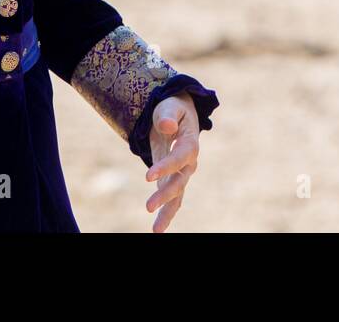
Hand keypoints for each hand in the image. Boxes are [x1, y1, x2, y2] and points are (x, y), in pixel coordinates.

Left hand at [144, 91, 199, 232]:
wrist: (177, 114)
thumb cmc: (172, 108)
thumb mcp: (169, 106)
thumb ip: (167, 116)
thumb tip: (166, 126)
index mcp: (190, 143)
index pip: (180, 158)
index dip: (165, 167)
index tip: (148, 176)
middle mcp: (189, 162)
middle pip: (179, 181)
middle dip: (164, 195)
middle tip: (148, 206)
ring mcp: (182, 173)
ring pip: (177, 195)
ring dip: (167, 211)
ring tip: (156, 230)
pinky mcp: (172, 179)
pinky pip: (172, 198)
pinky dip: (165, 212)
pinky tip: (157, 228)